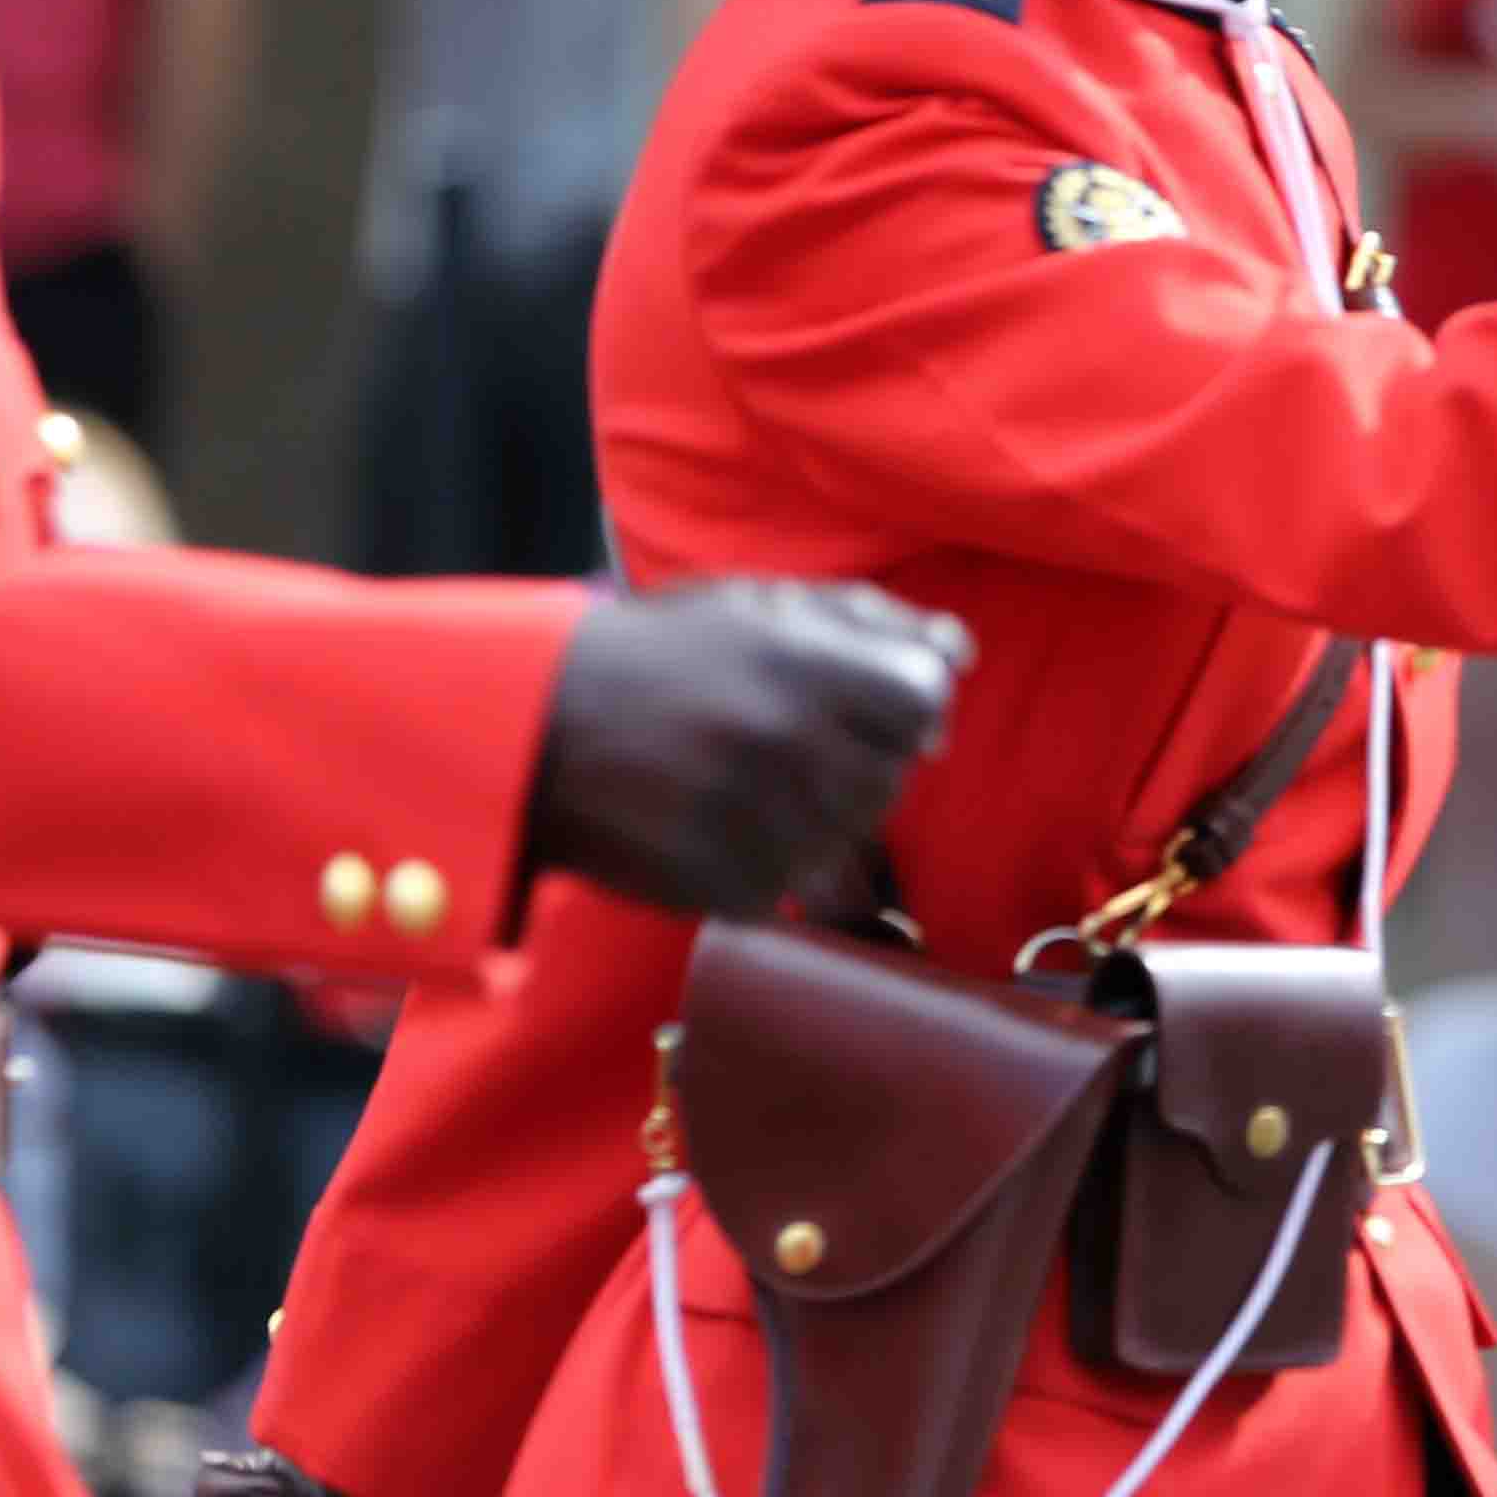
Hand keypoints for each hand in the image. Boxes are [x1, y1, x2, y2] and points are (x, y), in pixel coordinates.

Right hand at [525, 578, 972, 920]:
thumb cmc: (659, 654)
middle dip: (861, 753)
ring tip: (750, 775)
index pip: (923, 700)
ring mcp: (760, 827)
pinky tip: (724, 819)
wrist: (537, 733)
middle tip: (786, 734)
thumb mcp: (754, 607)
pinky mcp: (732, 890)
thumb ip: (867, 620)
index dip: (902, 700)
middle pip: (894, 772)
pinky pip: (799, 883)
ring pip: (853, 833)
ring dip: (821, 807)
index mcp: (801, 667)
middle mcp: (787, 749)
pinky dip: (776, 857)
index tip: (868, 698)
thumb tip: (959, 653)